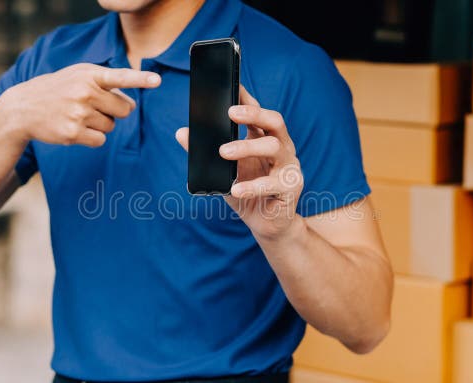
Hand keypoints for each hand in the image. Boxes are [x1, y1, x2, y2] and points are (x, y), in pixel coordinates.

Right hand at [0, 63, 160, 147]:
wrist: (23, 108)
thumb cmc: (58, 89)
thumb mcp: (78, 75)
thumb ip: (106, 83)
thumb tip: (132, 105)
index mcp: (89, 75)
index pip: (120, 77)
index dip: (140, 80)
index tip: (157, 81)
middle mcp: (84, 92)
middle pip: (125, 109)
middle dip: (115, 111)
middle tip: (93, 106)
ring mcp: (78, 113)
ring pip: (111, 126)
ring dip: (101, 124)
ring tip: (78, 115)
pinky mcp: (73, 133)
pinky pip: (101, 140)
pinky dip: (93, 137)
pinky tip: (76, 129)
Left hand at [176, 86, 303, 239]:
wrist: (267, 225)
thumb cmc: (246, 193)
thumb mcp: (222, 172)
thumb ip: (205, 152)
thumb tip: (181, 133)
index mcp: (265, 138)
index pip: (258, 112)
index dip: (247, 98)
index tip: (232, 84)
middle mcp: (281, 148)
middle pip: (274, 121)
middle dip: (253, 113)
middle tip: (230, 112)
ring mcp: (288, 167)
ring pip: (273, 147)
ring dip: (246, 147)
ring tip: (223, 152)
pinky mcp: (291, 187)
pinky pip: (272, 183)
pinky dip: (252, 186)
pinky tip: (237, 188)